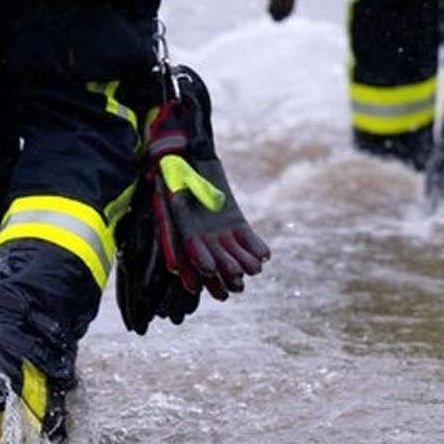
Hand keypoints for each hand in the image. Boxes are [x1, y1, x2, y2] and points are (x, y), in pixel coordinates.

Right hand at [152, 153, 268, 300]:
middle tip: (235, 287)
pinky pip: (246, 239)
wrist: (192, 156)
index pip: (189, 248)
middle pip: (212, 259)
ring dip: (243, 263)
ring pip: (231, 252)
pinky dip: (255, 247)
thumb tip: (199, 196)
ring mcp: (219, 229)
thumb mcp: (177, 175)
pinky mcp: (235, 223)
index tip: (209, 269)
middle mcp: (200, 233)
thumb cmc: (178, 165)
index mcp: (181, 225)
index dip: (199, 259)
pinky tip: (265, 255)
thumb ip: (186, 188)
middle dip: (223, 273)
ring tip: (254, 270)